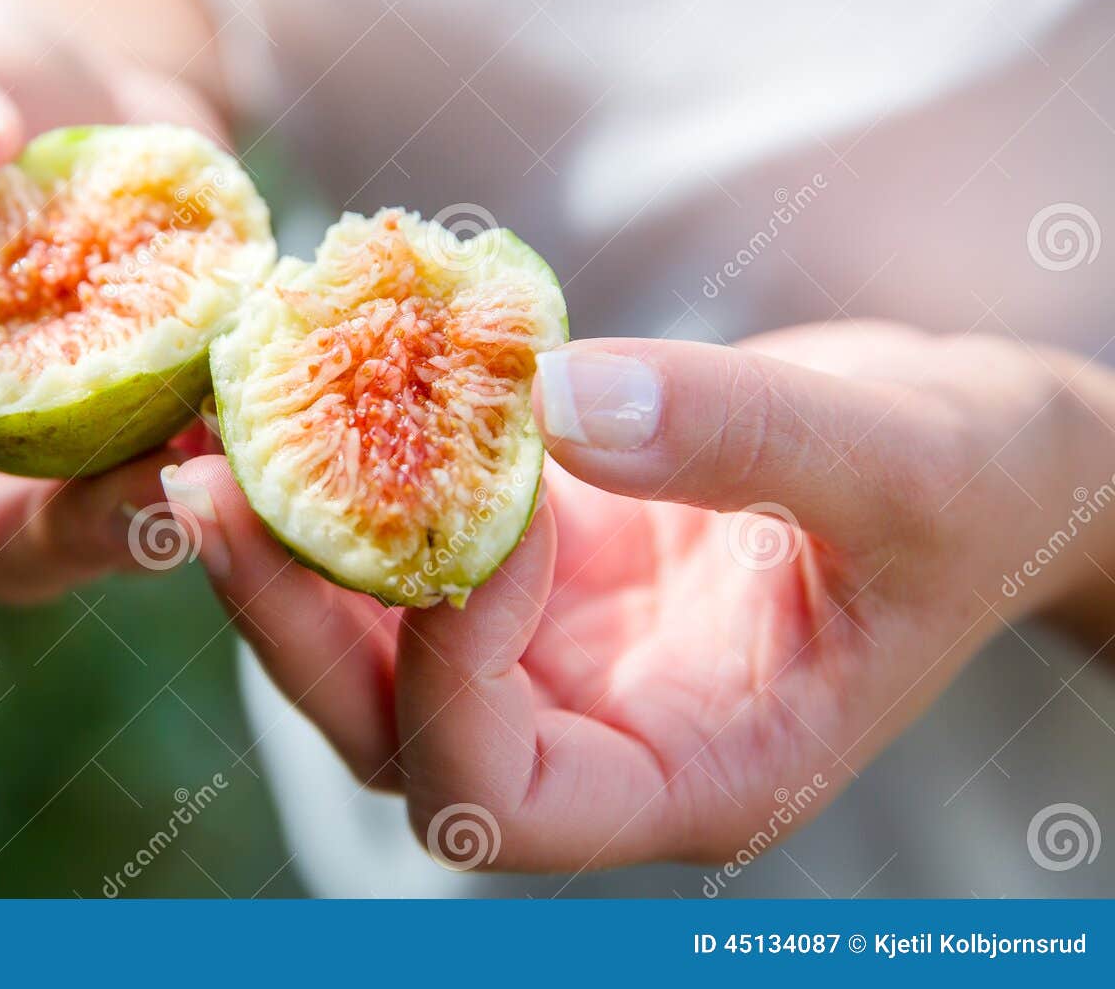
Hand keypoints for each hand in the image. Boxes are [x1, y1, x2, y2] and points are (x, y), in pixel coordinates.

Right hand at [0, 12, 221, 601]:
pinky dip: (243, 458)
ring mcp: (73, 461)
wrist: (104, 99)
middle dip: (75, 527)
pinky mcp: (164, 437)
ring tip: (235, 448)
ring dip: (179, 509)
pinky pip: (203, 488)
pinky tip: (285, 403)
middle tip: (148, 469)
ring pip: (113, 543)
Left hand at [162, 321, 1114, 870]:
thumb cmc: (977, 485)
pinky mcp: (534, 568)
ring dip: (285, 546)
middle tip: (208, 487)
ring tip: (213, 427)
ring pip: (368, 646)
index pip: (500, 796)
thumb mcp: (902, 463)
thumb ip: (741, 435)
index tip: (476, 514)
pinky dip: (347, 481)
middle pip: (387, 730)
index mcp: (686, 777)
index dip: (449, 672)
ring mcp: (551, 655)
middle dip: (291, 618)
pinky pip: (405, 549)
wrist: (974, 451)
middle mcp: (593, 737)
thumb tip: (557, 394)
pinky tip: (300, 389)